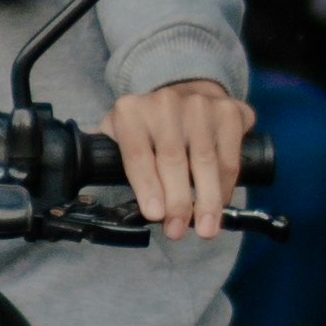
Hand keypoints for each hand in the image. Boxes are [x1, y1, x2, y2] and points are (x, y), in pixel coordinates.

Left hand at [111, 80, 249, 236]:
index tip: (155, 214)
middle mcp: (165, 103)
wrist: (188, 93)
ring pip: (205, 161)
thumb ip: (108, 161)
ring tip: (206, 228)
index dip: (146, 186)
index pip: (137, 153)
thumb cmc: (150, 127)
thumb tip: (97, 202)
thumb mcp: (120, 135)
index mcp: (131, 111)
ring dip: (206, 200)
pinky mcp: (229, 113)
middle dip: (177, 202)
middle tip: (177, 231)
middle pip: (172, 160)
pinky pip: (229, 158)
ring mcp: (200, 105)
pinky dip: (225, 186)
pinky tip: (220, 203)